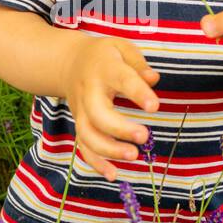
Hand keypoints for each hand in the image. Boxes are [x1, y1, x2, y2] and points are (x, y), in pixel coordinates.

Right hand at [63, 37, 159, 181]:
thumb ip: (138, 63)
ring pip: (88, 135)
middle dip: (119, 129)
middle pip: (98, 114)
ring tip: (134, 156)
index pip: (122, 80)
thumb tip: (154, 79)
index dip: (137, 93)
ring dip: (108, 150)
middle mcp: (89, 92)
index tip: (154, 106)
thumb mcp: (121, 48)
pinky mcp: (80, 125)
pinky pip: (84, 147)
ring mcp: (81, 111)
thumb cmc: (104, 56)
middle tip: (144, 136)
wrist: (68, 63)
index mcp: (104, 69)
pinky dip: (96, 163)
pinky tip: (113, 174)